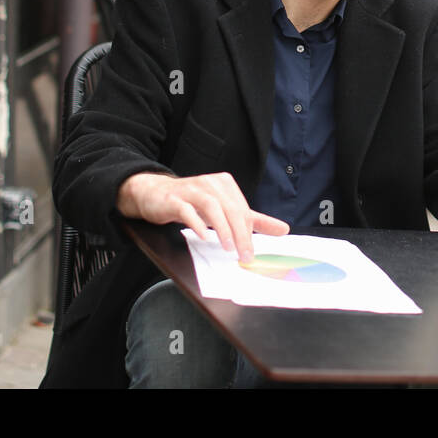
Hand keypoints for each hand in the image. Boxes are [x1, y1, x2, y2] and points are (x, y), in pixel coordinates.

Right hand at [117, 172, 289, 261]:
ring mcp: (190, 189)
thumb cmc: (192, 202)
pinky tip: (203, 236)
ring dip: (222, 228)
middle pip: (230, 208)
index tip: (251, 252)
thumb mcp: (224, 210)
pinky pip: (187, 209)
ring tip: (228, 247)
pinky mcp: (173, 199)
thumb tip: (283, 229)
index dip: (249, 230)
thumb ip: (253, 220)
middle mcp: (210, 183)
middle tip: (245, 254)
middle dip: (240, 233)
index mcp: (224, 184)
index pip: (242, 208)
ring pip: (211, 206)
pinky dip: (197, 222)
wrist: (154, 193)